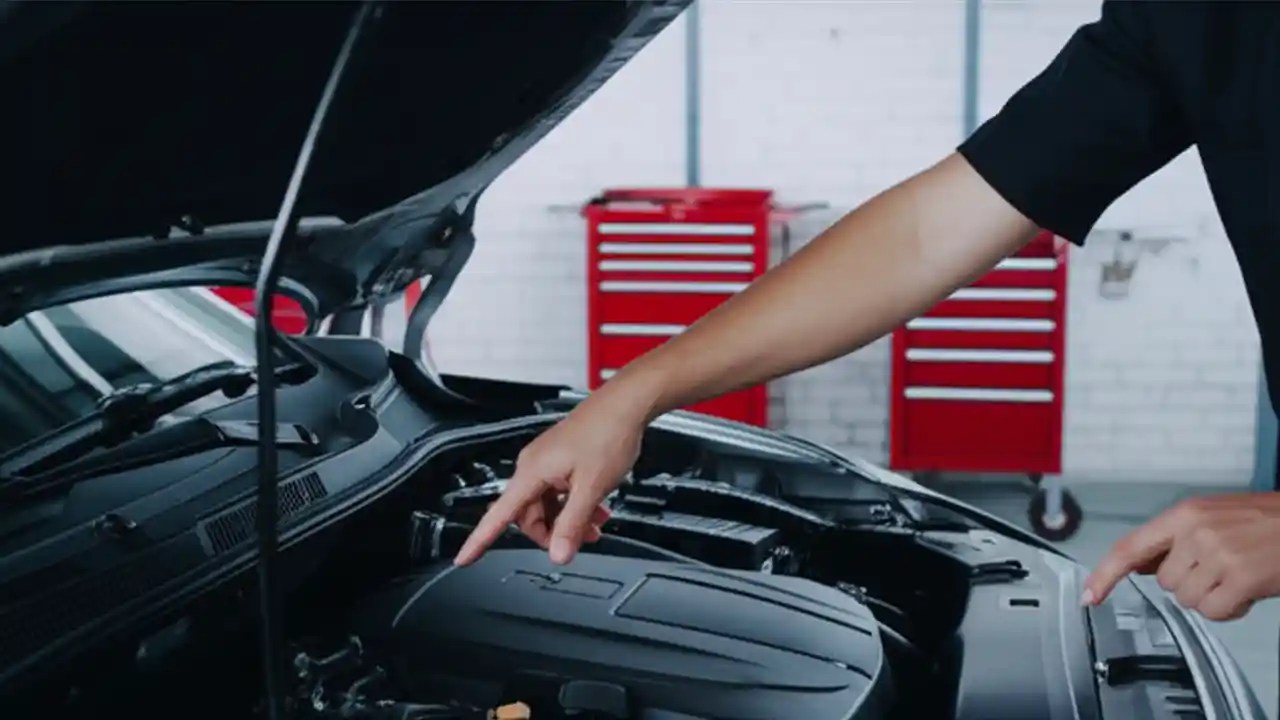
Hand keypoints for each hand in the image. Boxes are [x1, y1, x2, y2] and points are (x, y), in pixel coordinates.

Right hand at [453, 391, 646, 566]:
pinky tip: (595, 509)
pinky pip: (558, 492)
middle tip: (578, 541)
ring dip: (567, 520)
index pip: (498, 515)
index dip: (480, 540)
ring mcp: (547, 462)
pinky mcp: (561, 459)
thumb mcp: (591, 487)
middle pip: (528, 514)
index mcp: (532, 471)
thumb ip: (572, 524)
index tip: (464, 558)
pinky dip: (574, 505)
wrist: (625, 406)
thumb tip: (558, 554)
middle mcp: (534, 465)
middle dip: (551, 533)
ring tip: (594, 526)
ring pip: (547, 505)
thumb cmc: (608, 433)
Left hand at [1083, 492, 1279, 620]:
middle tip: (1221, 570)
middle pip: (1164, 582)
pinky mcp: (1242, 577)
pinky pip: (1213, 612)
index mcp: (1184, 514)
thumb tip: (1140, 566)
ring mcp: (1218, 554)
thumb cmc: (1264, 521)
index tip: (1089, 596)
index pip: (1130, 547)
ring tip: (1236, 577)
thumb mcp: (1212, 518)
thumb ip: (1174, 540)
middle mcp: (1195, 532)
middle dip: (1190, 584)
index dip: (1105, 574)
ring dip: (1211, 598)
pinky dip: (1229, 610)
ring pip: (1187, 600)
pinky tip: (1246, 593)